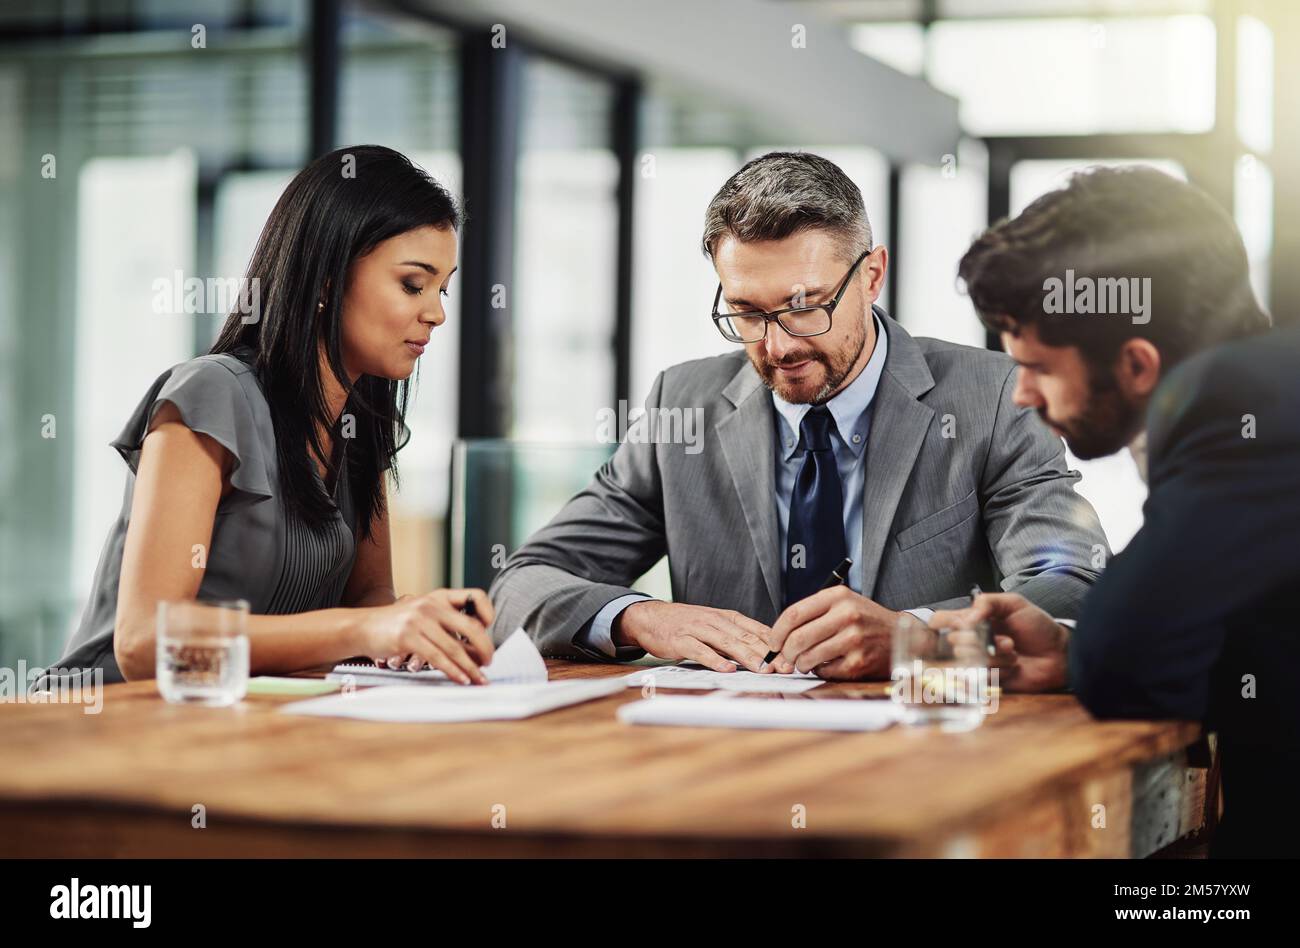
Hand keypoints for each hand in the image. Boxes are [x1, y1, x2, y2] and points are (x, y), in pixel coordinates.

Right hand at [360, 589, 494, 684]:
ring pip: (455, 647)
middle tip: (489, 663)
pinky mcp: (408, 637)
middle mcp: (432, 605)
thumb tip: (476, 649)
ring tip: (479, 680)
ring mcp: (420, 620)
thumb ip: (446, 624)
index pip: (475, 596)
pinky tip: (461, 679)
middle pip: (471, 626)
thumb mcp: (423, 614)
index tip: (489, 629)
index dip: (488, 612)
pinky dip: (453, 671)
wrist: (363, 627)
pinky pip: (438, 658)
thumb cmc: (397, 625)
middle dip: (485, 648)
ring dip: (471, 668)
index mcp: (440, 596)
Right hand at [613, 601, 772, 671]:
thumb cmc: (685, 624)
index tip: (791, 659)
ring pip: (728, 643)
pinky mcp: (681, 641)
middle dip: (768, 654)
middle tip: (784, 668)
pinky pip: (700, 651)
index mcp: (727, 617)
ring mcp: (698, 630)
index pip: (756, 630)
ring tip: (763, 670)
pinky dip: (714, 660)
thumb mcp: (714, 625)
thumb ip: (735, 636)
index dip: (775, 645)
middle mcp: (715, 621)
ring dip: (747, 657)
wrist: (651, 617)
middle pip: (746, 637)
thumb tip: (764, 652)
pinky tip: (726, 669)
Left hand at [769, 587, 898, 679]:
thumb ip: (814, 612)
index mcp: (838, 597)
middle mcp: (846, 615)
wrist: (901, 635)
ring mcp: (854, 639)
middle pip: (798, 638)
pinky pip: (824, 671)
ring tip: (805, 662)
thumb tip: (780, 634)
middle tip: (787, 657)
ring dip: (801, 664)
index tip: (773, 642)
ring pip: (808, 657)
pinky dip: (819, 671)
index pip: (794, 614)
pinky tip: (825, 665)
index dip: (777, 632)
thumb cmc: (865, 620)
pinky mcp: (859, 661)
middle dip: (786, 652)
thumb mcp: (843, 603)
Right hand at [929, 592, 1067, 691]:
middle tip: (1002, 637)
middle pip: (953, 642)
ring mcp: (980, 661)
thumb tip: (967, 617)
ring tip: (1013, 650)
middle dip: (978, 639)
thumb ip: (988, 602)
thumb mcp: (1015, 603)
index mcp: (973, 620)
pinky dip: (1002, 668)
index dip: (943, 622)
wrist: (1059, 653)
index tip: (964, 623)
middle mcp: (972, 641)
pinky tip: (1014, 665)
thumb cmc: (1038, 626)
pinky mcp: (989, 679)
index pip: (941, 620)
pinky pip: (983, 675)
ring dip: (995, 654)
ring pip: (969, 659)